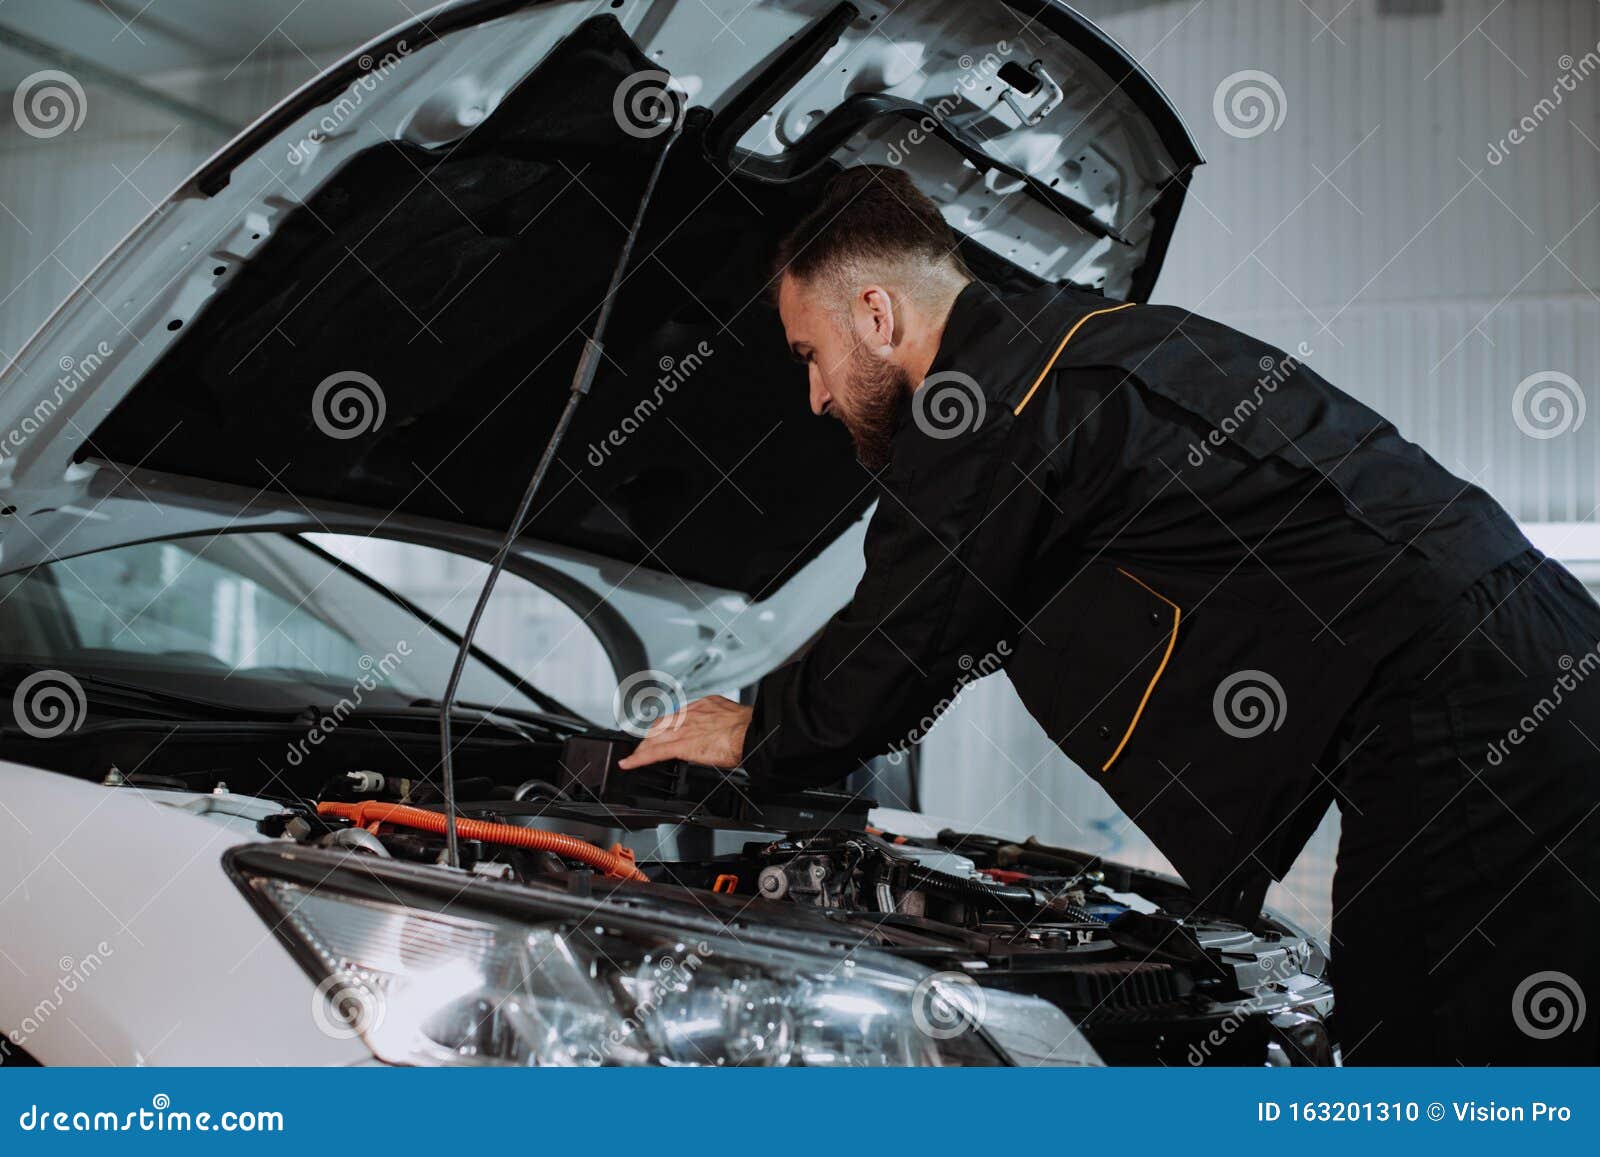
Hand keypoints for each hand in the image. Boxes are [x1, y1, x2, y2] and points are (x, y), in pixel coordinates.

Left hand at [616, 694, 751, 770]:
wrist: (749, 732)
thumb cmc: (747, 726)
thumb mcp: (730, 715)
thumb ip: (718, 720)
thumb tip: (718, 728)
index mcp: (702, 706)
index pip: (676, 716)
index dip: (666, 725)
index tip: (663, 730)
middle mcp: (688, 715)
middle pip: (660, 725)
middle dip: (650, 736)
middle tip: (643, 745)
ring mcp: (683, 730)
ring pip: (654, 739)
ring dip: (642, 748)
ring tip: (633, 756)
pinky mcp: (681, 746)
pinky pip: (654, 753)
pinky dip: (638, 759)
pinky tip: (628, 763)